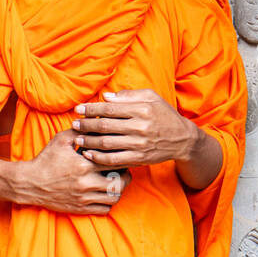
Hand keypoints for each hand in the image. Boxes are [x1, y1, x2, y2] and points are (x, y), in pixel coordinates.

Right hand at [18, 128, 129, 214]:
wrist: (30, 183)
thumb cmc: (46, 160)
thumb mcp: (60, 140)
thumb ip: (80, 131)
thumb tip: (96, 119)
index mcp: (83, 165)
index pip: (113, 162)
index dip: (122, 158)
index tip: (122, 155)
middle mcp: (85, 184)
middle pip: (119, 183)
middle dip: (125, 176)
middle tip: (124, 170)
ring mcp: (84, 198)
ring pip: (114, 198)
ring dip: (118, 190)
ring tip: (116, 182)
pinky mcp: (81, 209)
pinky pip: (105, 210)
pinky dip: (109, 203)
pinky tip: (105, 194)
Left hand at [72, 88, 198, 169]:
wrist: (182, 139)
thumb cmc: (165, 115)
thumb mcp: (152, 98)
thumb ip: (129, 96)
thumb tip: (106, 97)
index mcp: (141, 110)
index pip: (110, 109)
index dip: (91, 109)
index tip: (79, 110)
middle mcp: (140, 127)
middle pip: (105, 126)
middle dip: (86, 125)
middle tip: (74, 125)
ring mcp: (139, 145)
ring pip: (106, 144)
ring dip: (88, 142)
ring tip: (77, 139)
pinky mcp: (139, 159)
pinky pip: (114, 160)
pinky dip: (99, 158)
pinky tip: (89, 154)